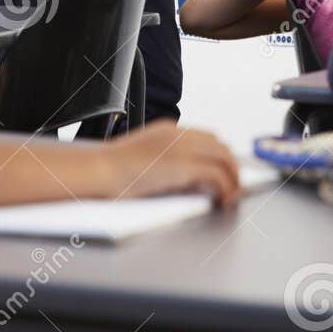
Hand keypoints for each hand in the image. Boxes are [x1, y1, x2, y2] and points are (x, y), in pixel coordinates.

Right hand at [103, 120, 240, 206]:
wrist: (99, 170)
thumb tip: (182, 178)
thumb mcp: (141, 157)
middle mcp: (180, 135)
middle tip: (233, 186)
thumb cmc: (110, 169)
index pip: (207, 137)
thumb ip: (164, 160)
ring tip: (231, 196)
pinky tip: (222, 201)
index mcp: (168, 130)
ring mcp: (184, 148)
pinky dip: (226, 189)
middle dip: (231, 167)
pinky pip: (218, 176)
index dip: (218, 155)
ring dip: (233, 178)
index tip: (222, 171)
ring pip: (225, 158)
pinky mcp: (185, 166)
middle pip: (221, 146)